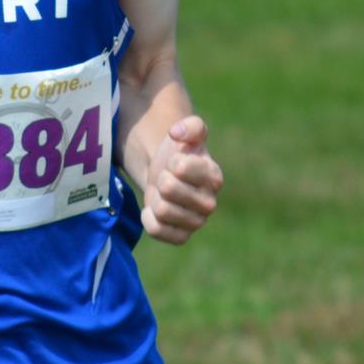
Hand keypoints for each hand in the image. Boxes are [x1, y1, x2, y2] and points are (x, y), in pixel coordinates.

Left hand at [141, 115, 223, 244]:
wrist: (169, 175)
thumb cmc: (180, 153)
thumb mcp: (187, 132)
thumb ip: (190, 126)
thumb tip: (177, 133)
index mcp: (214, 176)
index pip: (181, 167)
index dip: (171, 162)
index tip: (175, 162)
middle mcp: (210, 203)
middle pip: (168, 188)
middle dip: (161, 180)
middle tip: (166, 178)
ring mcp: (197, 222)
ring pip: (161, 211)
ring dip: (155, 198)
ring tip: (162, 194)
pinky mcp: (181, 237)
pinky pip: (157, 231)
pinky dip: (149, 218)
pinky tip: (154, 209)